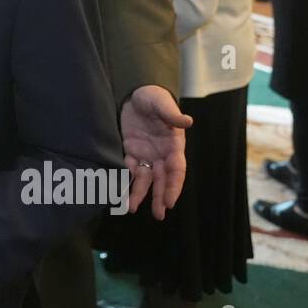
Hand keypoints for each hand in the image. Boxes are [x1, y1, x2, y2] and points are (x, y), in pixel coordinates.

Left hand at [120, 84, 190, 219]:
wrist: (133, 93)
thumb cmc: (152, 97)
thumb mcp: (161, 102)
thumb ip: (171, 114)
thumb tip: (188, 122)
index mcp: (173, 145)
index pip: (176, 170)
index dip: (174, 186)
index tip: (170, 201)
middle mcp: (161, 154)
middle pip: (162, 180)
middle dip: (160, 197)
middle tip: (158, 215)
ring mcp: (145, 154)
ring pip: (145, 179)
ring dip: (140, 194)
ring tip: (131, 208)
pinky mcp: (130, 151)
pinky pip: (128, 169)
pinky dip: (125, 181)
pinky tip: (119, 192)